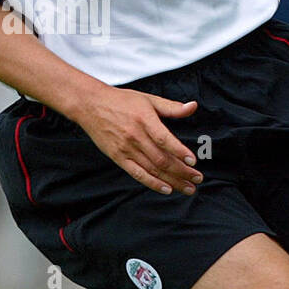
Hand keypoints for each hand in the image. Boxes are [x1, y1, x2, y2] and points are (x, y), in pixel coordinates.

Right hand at [72, 85, 203, 195]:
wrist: (91, 105)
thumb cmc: (121, 101)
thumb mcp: (148, 99)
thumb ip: (172, 107)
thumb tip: (193, 106)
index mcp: (144, 120)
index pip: (164, 139)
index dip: (179, 151)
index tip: (193, 161)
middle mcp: (135, 136)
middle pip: (161, 159)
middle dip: (182, 171)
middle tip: (198, 179)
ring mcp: (125, 149)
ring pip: (152, 169)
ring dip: (172, 180)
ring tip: (188, 188)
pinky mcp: (118, 157)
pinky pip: (137, 174)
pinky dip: (152, 183)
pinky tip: (166, 189)